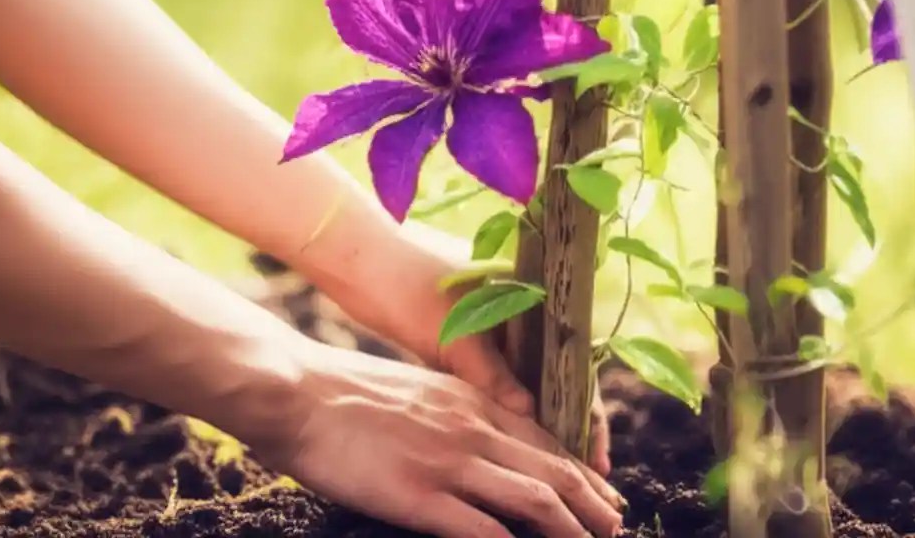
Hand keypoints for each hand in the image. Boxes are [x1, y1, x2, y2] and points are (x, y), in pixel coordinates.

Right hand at [255, 342, 623, 537]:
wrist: (298, 392)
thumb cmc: (344, 392)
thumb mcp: (417, 391)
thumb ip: (453, 413)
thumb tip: (475, 438)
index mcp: (470, 401)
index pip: (544, 438)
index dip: (579, 469)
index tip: (601, 491)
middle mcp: (473, 428)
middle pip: (552, 469)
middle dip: (592, 503)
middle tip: (616, 526)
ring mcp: (450, 463)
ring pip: (535, 499)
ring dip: (572, 528)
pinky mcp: (421, 496)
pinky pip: (484, 530)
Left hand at [306, 218, 613, 474]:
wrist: (354, 257)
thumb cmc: (404, 283)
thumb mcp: (451, 330)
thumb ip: (490, 373)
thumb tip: (530, 416)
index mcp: (529, 293)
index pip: (573, 359)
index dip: (586, 410)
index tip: (595, 455)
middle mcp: (519, 308)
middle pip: (556, 374)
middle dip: (569, 422)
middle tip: (586, 473)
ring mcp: (492, 324)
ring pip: (527, 380)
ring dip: (539, 419)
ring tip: (557, 466)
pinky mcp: (464, 338)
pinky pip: (496, 379)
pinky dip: (506, 409)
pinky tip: (513, 442)